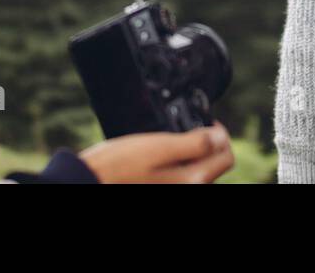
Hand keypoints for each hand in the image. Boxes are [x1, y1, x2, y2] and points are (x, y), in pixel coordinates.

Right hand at [77, 121, 234, 183]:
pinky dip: (174, 167)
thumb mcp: (159, 146)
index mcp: (194, 182)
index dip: (219, 134)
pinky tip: (154, 159)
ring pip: (195, 173)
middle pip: (212, 166)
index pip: (226, 157)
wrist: (88, 184)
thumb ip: (196, 143)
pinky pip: (178, 179)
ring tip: (164, 143)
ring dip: (188, 157)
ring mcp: (174, 194)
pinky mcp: (160, 192)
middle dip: (204, 145)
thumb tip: (222, 137)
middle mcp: (189, 192)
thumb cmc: (118, 166)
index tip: (204, 122)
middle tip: (182, 129)